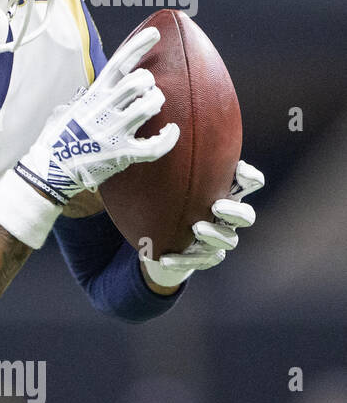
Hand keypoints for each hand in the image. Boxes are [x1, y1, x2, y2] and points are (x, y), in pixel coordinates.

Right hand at [16, 26, 179, 205]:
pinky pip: (154, 145)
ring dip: (156, 102)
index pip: (117, 65)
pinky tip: (171, 132)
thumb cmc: (53, 143)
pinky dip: (168, 138)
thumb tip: (84, 97)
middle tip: (147, 89)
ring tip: (153, 106)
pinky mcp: (122, 154)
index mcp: (91, 98)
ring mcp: (114, 132)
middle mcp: (103, 111)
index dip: (137, 46)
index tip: (154, 34)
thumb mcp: (61, 113)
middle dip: (148, 82)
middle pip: (137, 81)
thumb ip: (78, 102)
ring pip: (149, 106)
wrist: (49, 172)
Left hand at [141, 160, 263, 287]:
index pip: (250, 183)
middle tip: (216, 206)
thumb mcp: (169, 182)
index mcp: (225, 193)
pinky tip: (165, 257)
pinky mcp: (203, 258)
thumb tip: (153, 141)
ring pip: (229, 240)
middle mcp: (227, 217)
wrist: (160, 237)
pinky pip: (200, 261)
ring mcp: (218, 239)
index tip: (239, 170)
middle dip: (234, 211)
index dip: (250, 177)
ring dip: (214, 235)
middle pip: (246, 216)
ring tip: (195, 229)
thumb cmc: (168, 200)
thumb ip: (170, 166)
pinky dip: (183, 260)